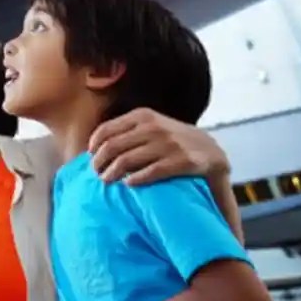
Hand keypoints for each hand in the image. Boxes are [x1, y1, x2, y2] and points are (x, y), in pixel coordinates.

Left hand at [87, 108, 228, 185]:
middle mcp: (154, 127)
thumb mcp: (149, 125)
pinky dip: (135, 179)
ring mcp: (168, 144)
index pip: (105, 131)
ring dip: (112, 174)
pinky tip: (129, 184)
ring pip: (126, 160)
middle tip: (97, 174)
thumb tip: (91, 147)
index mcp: (142, 116)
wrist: (210, 150)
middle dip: (99, 163)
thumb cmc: (170, 140)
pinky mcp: (182, 161)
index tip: (89, 159)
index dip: (93, 147)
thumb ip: (125, 131)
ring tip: (107, 181)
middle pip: (112, 147)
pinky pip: (150, 172)